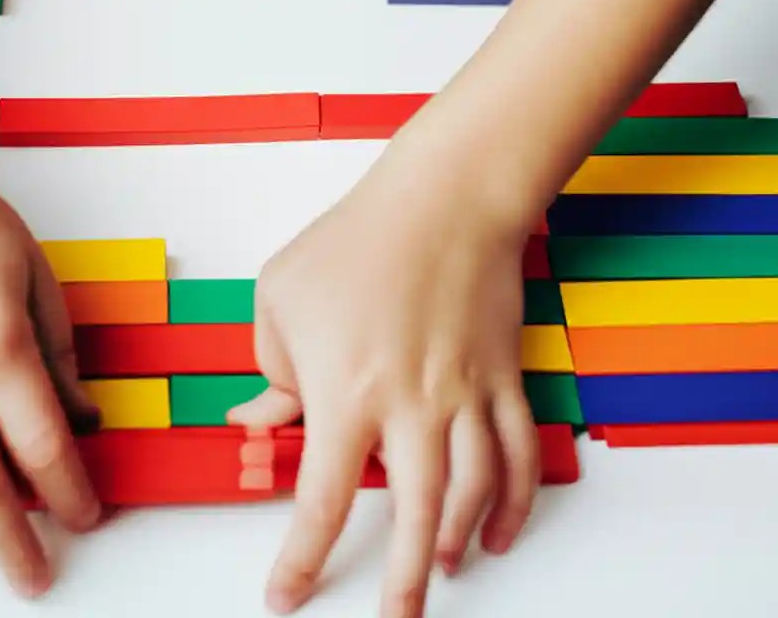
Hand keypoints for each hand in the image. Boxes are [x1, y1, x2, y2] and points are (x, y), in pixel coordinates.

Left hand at [231, 145, 540, 616]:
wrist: (442, 199)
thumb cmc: (354, 243)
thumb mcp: (280, 300)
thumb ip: (269, 371)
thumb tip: (259, 420)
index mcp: (346, 393)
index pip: (321, 499)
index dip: (303, 558)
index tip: (287, 598)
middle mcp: (411, 407)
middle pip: (413, 514)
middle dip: (403, 580)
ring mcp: (465, 396)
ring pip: (472, 493)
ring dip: (456, 543)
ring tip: (440, 574)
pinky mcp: (503, 379)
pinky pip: (519, 454)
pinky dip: (515, 501)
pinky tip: (498, 531)